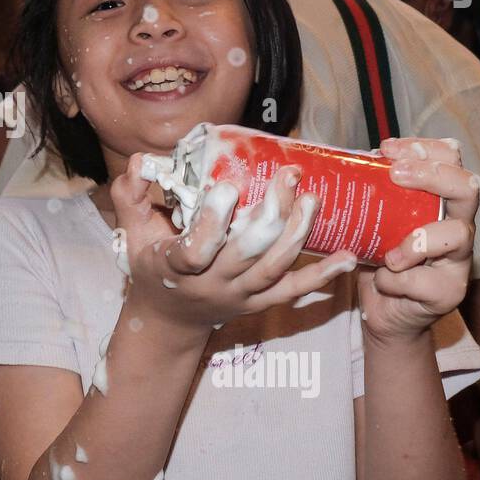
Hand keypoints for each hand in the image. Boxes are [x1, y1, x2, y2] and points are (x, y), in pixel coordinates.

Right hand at [112, 154, 356, 338]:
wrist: (170, 319)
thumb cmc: (151, 267)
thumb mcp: (132, 233)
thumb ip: (131, 195)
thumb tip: (140, 160)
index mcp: (176, 266)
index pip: (195, 250)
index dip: (212, 222)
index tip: (228, 187)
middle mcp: (212, 284)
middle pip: (247, 251)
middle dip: (271, 212)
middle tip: (288, 176)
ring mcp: (239, 295)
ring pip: (274, 267)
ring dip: (298, 234)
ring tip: (313, 200)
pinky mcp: (260, 303)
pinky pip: (293, 290)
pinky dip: (322, 276)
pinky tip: (348, 258)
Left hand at [359, 137, 477, 342]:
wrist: (382, 312)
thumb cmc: (376, 258)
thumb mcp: (370, 221)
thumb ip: (368, 196)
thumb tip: (345, 163)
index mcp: (441, 202)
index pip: (451, 159)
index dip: (424, 148)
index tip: (386, 149)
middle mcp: (458, 225)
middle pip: (468, 186)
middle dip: (432, 174)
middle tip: (396, 176)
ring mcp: (459, 260)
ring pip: (458, 234)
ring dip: (416, 241)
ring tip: (389, 255)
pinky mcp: (450, 292)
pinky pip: (424, 280)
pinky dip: (394, 280)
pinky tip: (382, 280)